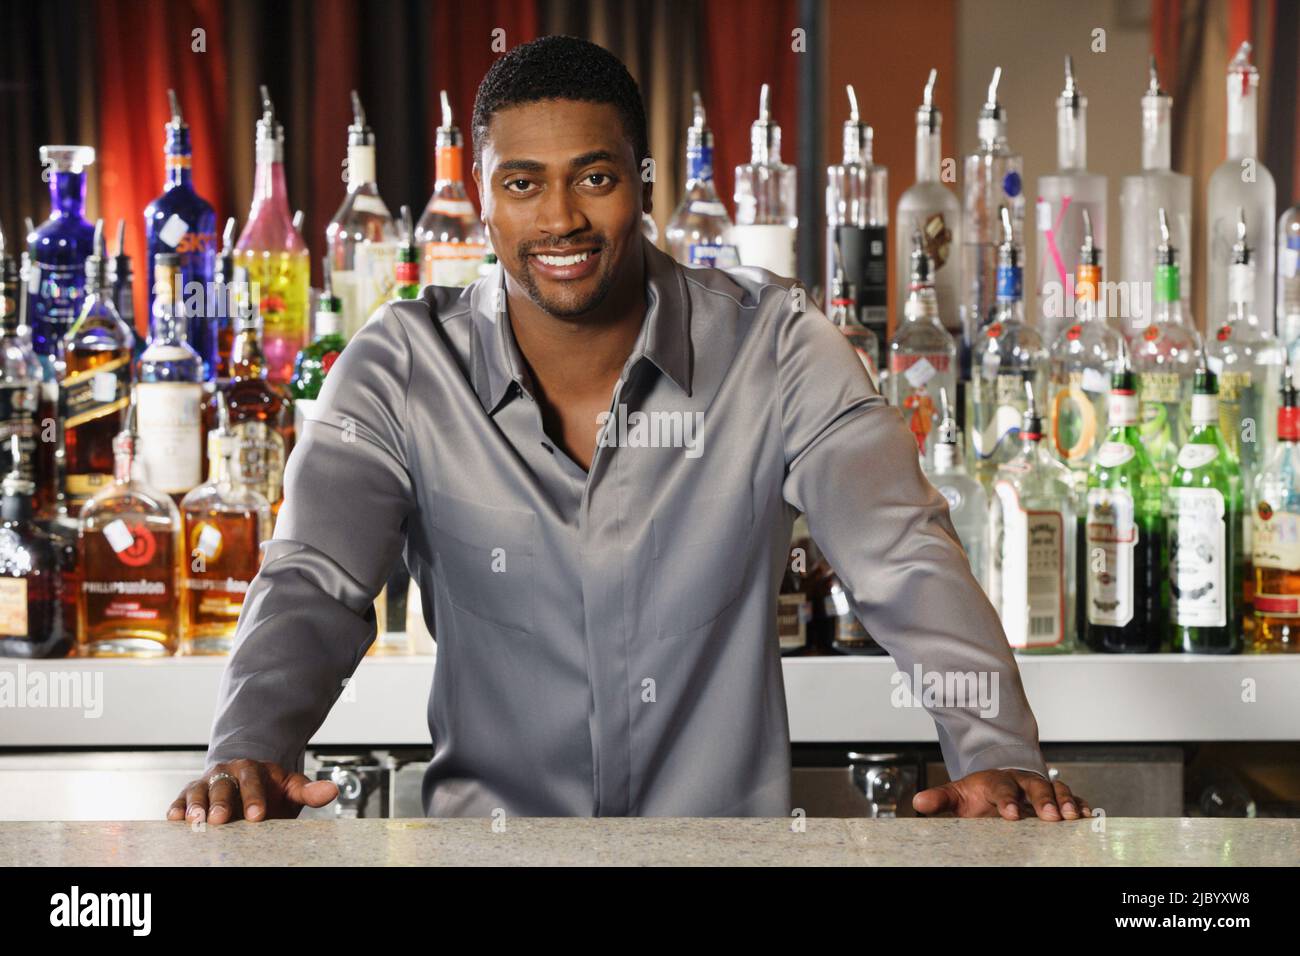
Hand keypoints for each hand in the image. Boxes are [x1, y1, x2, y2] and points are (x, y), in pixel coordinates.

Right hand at [166, 759, 339, 824]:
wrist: (246, 782)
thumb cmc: (269, 789)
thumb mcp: (291, 787)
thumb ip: (308, 791)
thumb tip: (332, 791)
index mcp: (253, 769)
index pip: (253, 780)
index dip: (254, 797)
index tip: (257, 816)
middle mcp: (227, 772)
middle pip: (222, 785)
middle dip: (220, 803)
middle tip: (221, 820)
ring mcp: (206, 783)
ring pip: (197, 792)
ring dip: (195, 807)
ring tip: (195, 822)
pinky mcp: (190, 795)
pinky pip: (179, 800)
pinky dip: (176, 809)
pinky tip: (174, 820)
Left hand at [913, 769, 1089, 820]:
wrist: (1001, 781)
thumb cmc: (981, 793)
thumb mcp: (959, 795)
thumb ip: (941, 799)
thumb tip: (918, 802)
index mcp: (997, 781)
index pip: (1001, 788)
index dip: (1006, 800)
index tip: (1010, 814)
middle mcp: (1023, 783)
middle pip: (1036, 787)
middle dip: (1043, 800)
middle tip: (1049, 816)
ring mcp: (1043, 789)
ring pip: (1058, 791)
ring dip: (1066, 802)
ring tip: (1071, 816)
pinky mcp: (1058, 799)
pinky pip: (1074, 799)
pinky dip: (1081, 805)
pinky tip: (1087, 816)